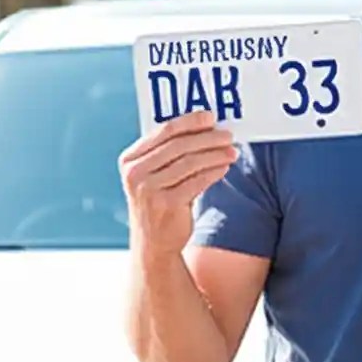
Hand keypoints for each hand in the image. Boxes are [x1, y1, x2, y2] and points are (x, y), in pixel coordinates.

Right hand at [118, 111, 238, 258]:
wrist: (153, 244)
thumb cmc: (160, 202)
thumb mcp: (155, 176)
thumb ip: (170, 153)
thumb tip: (207, 125)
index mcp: (130, 160)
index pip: (163, 132)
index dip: (190, 122)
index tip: (211, 117)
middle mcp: (135, 173)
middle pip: (179, 145)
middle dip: (207, 138)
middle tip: (228, 135)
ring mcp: (148, 189)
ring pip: (190, 162)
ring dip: (215, 154)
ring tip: (232, 151)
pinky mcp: (165, 204)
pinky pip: (196, 181)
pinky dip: (213, 172)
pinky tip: (224, 168)